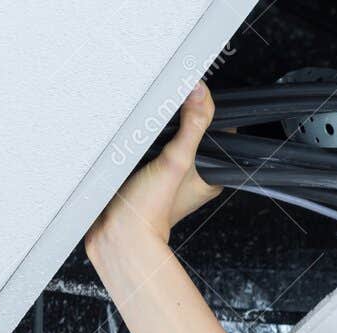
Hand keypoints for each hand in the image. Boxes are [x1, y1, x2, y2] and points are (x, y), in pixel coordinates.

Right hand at [85, 80, 224, 258]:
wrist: (117, 234)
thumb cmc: (149, 210)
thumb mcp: (176, 160)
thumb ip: (192, 126)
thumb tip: (200, 94)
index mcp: (211, 175)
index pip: (219, 132)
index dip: (207, 111)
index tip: (192, 95)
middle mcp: (194, 176)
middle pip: (193, 132)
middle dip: (179, 116)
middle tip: (165, 111)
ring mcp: (169, 176)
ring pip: (169, 138)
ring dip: (157, 127)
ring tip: (148, 128)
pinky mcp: (147, 176)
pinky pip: (149, 148)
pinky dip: (143, 139)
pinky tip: (135, 140)